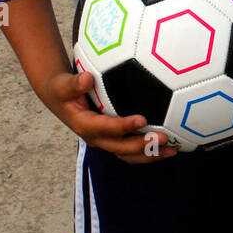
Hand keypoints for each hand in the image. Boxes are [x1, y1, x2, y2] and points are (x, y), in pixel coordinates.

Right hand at [43, 67, 177, 163]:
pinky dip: (149, 152)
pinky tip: (169, 147)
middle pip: (121, 148)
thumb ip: (73, 83)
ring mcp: (106, 142)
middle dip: (142, 146)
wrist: (59, 100)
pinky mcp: (114, 141)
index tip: (143, 119)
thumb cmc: (62, 89)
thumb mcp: (62, 85)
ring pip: (129, 155)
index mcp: (85, 125)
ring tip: (172, 150)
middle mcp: (96, 138)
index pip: (106, 128)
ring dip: (150, 154)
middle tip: (164, 138)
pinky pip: (133, 151)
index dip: (124, 126)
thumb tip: (86, 78)